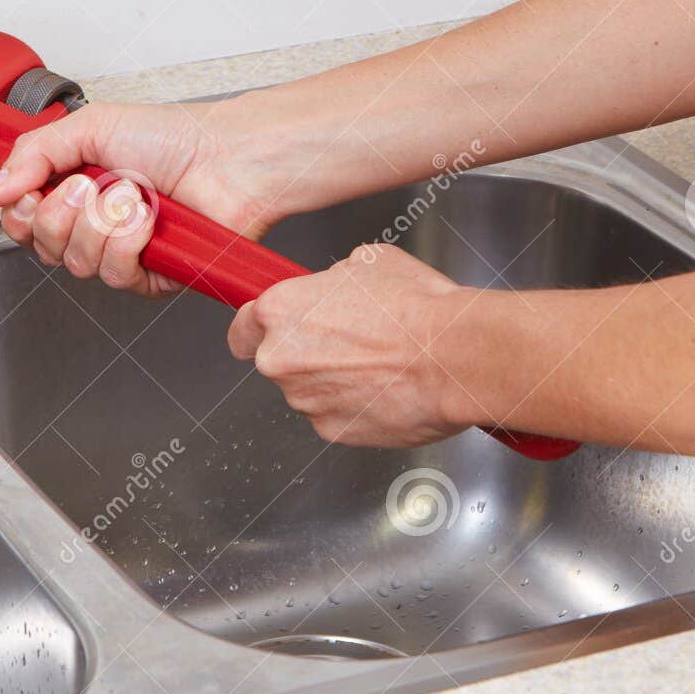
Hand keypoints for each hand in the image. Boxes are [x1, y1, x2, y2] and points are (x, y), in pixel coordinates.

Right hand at [0, 100, 294, 296]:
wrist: (226, 157)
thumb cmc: (172, 137)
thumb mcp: (89, 127)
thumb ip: (31, 154)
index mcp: (70, 191)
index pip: (20, 222)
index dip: (21, 213)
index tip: (36, 190)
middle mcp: (89, 226)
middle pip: (42, 247)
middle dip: (62, 214)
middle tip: (88, 184)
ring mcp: (117, 253)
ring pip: (76, 263)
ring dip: (102, 223)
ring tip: (130, 194)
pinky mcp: (146, 277)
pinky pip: (115, 274)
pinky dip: (129, 241)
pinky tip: (148, 218)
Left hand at [226, 243, 471, 447]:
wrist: (454, 355)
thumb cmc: (416, 306)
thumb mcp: (366, 263)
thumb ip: (329, 283)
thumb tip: (329, 289)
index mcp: (278, 312)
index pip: (240, 330)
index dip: (256, 332)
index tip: (270, 334)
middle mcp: (279, 359)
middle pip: (278, 362)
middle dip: (307, 356)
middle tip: (351, 344)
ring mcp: (304, 400)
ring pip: (309, 392)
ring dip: (334, 382)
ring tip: (380, 365)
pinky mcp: (330, 431)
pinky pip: (335, 417)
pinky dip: (355, 407)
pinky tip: (386, 389)